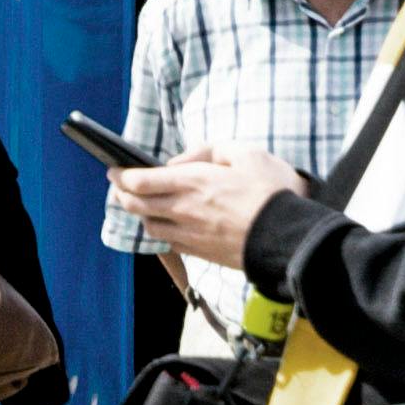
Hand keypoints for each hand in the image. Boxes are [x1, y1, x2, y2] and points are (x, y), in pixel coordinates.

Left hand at [117, 149, 304, 269]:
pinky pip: (170, 243)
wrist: (290, 236)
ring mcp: (191, 235)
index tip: (114, 170)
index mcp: (192, 182)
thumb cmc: (271, 190)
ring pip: (149, 227)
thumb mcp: (244, 153)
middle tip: (118, 187)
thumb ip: (205, 152)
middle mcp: (184, 210)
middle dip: (121, 195)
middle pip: (136, 206)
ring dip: (140, 215)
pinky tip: (166, 225)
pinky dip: (161, 232)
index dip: (121, 176)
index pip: (140, 182)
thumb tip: (177, 163)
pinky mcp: (202, 253)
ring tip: (141, 206)